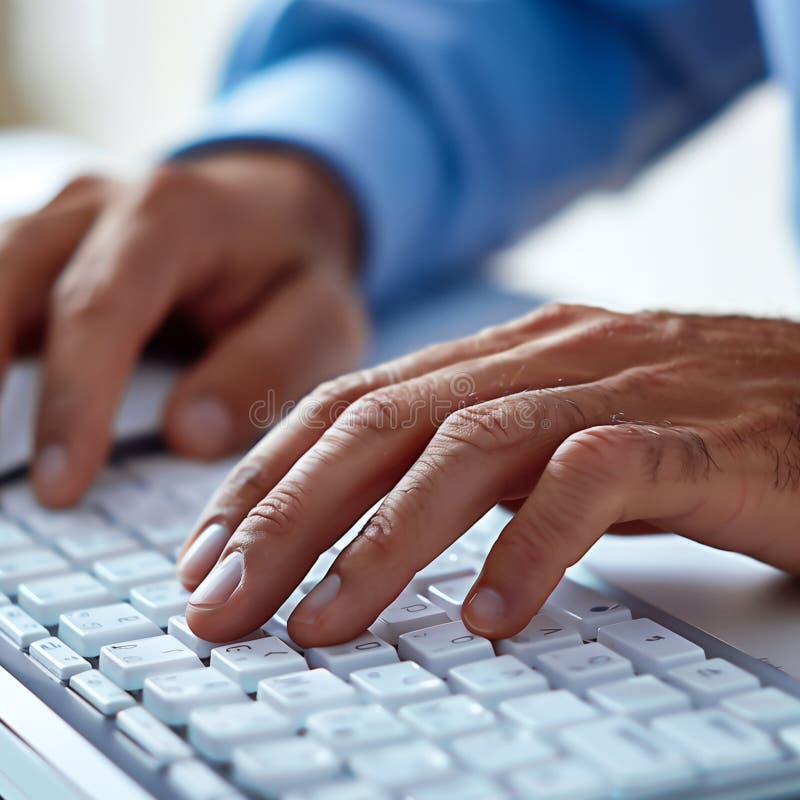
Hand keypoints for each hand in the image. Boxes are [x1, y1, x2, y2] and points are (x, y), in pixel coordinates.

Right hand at [0, 150, 365, 506]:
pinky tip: (0, 409)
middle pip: (8, 278)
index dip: (74, 397)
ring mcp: (60, 222)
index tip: (60, 483)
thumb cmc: (294, 273)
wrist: (273, 214)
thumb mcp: (319, 317)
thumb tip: (185, 434)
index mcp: (171, 216)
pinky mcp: (42, 249)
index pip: (101, 307)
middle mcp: (98, 207)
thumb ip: (266, 366)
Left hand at [178, 304, 799, 645]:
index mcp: (501, 354)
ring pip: (470, 447)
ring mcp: (620, 389)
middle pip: (384, 426)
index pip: (353, 405)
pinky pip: (596, 482)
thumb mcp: (557, 432)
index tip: (210, 554)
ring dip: (381, 540)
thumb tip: (374, 525)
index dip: (267, 475)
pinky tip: (489, 614)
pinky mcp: (697, 438)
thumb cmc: (692, 422)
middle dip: (288, 515)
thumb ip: (477, 463)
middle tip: (224, 601)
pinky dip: (533, 547)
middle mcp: (545, 357)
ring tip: (321, 623)